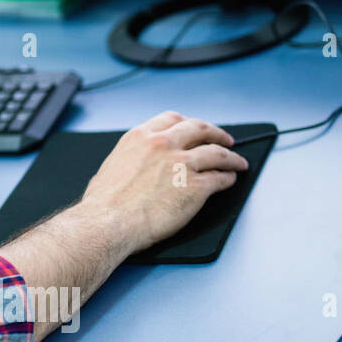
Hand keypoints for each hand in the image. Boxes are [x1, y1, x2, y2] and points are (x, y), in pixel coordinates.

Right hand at [80, 111, 248, 253]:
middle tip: (225, 140)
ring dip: (231, 157)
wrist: (108, 222)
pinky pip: (220, 178)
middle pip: (199, 129)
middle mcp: (162, 144)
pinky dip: (228, 178)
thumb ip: (131, 157)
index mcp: (140, 137)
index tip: (196, 129)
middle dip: (216, 133)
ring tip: (237, 162)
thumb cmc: (103, 204)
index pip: (171, 119)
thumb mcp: (112, 165)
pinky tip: (229, 180)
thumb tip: (138, 163)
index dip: (188, 123)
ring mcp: (181, 164)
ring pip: (217, 153)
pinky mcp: (195, 186)